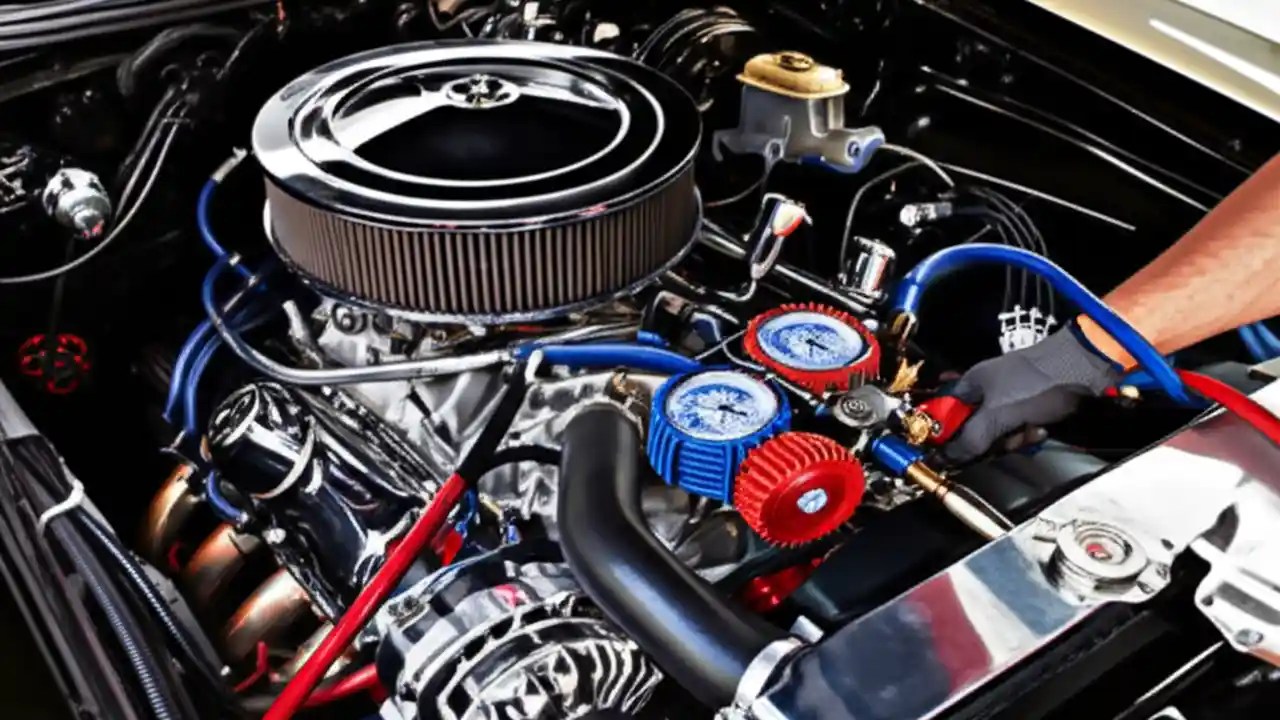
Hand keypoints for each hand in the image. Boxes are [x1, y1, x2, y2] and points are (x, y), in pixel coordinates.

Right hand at [941, 324, 1121, 462]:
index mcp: (970, 384)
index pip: (944, 413)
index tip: (956, 453)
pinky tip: (1040, 429)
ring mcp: (1008, 399)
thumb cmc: (1036, 384)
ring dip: (1014, 439)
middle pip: (972, 428)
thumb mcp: (998, 414)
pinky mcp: (1028, 408)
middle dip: (990, 441)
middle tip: (1004, 441)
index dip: (947, 434)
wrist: (1084, 370)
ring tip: (1029, 432)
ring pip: (997, 432)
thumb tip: (946, 459)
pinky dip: (1028, 433)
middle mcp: (986, 391)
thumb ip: (970, 438)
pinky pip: (1018, 429)